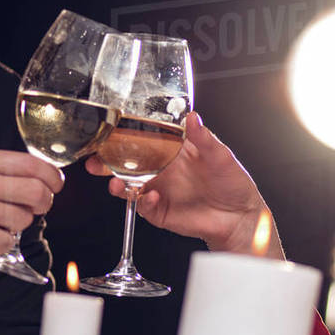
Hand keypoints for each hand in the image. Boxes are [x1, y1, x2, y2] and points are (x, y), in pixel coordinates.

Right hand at [0, 148, 63, 269]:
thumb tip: (34, 174)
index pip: (30, 163)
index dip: (51, 175)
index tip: (56, 183)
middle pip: (36, 191)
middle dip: (44, 201)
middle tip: (39, 206)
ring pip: (24, 218)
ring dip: (17, 223)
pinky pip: (8, 240)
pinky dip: (0, 242)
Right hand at [85, 112, 283, 256]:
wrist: (240, 217)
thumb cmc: (233, 183)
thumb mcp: (221, 156)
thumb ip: (204, 139)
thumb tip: (192, 117)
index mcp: (173, 151)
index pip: (143, 140)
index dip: (125, 136)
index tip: (110, 132)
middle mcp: (162, 170)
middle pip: (127, 164)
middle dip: (106, 162)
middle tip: (94, 161)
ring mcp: (159, 191)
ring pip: (128, 187)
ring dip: (118, 185)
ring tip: (116, 184)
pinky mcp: (160, 212)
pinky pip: (143, 206)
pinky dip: (142, 202)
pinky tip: (150, 197)